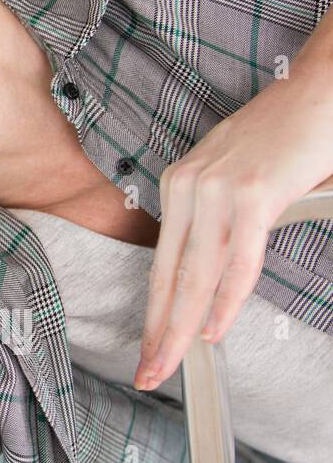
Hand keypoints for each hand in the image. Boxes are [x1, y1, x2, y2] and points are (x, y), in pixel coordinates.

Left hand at [135, 75, 332, 389]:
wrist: (318, 90)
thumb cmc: (284, 135)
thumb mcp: (235, 176)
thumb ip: (217, 217)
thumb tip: (210, 266)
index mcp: (179, 185)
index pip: (160, 264)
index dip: (153, 314)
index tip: (147, 351)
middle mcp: (188, 187)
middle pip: (168, 277)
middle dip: (157, 332)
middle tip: (148, 373)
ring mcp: (216, 191)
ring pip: (195, 276)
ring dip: (182, 327)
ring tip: (171, 364)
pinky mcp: (251, 194)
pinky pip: (237, 260)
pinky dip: (225, 299)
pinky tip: (213, 330)